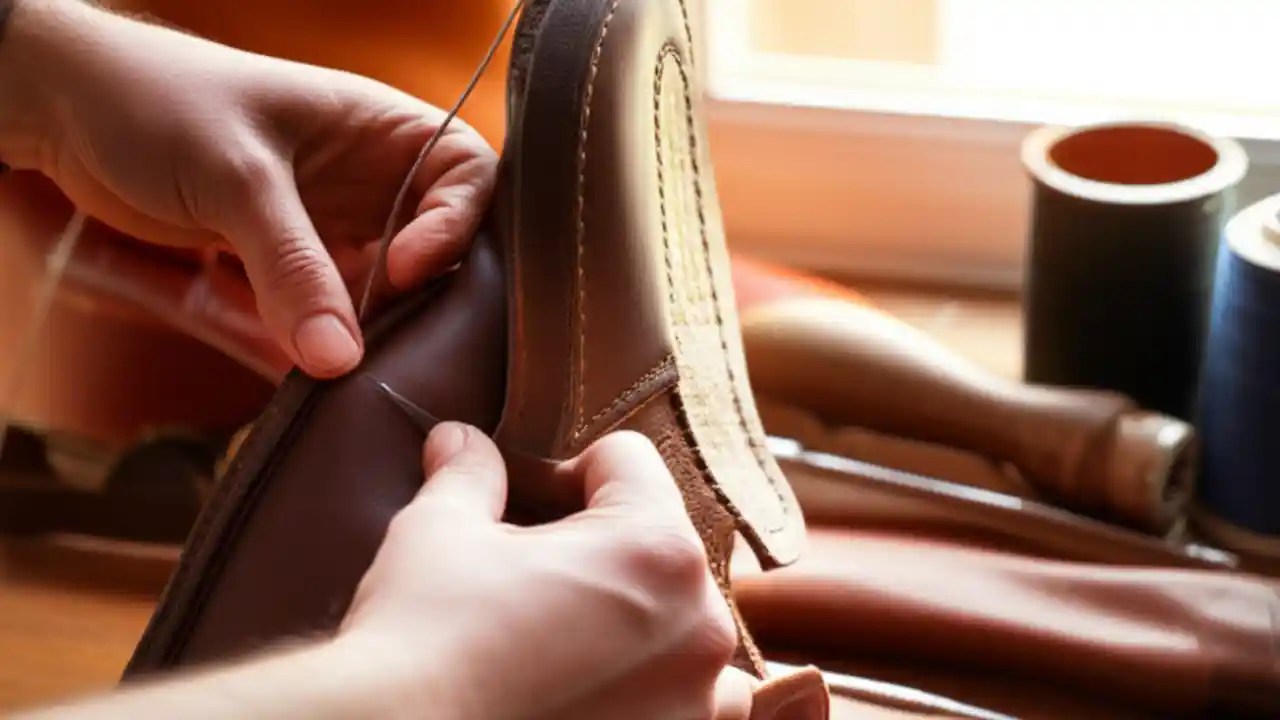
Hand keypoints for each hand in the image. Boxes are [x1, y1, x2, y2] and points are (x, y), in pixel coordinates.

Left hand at [0, 0, 496, 377]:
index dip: (456, 224)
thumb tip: (340, 359)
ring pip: (392, 286)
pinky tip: (316, 366)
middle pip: (443, 241)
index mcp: (381, 126)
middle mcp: (372, 176)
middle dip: (429, 290)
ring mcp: (335, 222)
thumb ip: (291, 267)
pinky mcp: (294, 262)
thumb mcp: (236, 179)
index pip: (470, 173)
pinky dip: (331, 339)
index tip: (403, 268)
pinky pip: (336, 309)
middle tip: (393, 334)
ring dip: (379, 326)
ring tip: (353, 361)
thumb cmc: (158, 103)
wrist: (64, 112)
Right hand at [340, 423, 755, 719]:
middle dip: (604, 542)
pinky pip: (704, 700)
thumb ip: (469, 475)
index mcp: (656, 548)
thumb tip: (459, 440)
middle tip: (535, 569)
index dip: (563, 472)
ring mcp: (696, 696)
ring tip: (575, 628)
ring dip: (650, 615)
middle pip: (663, 538)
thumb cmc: (423, 638)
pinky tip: (605, 682)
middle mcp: (699, 623)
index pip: (627, 461)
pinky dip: (667, 682)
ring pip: (694, 620)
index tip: (521, 506)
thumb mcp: (440, 532)